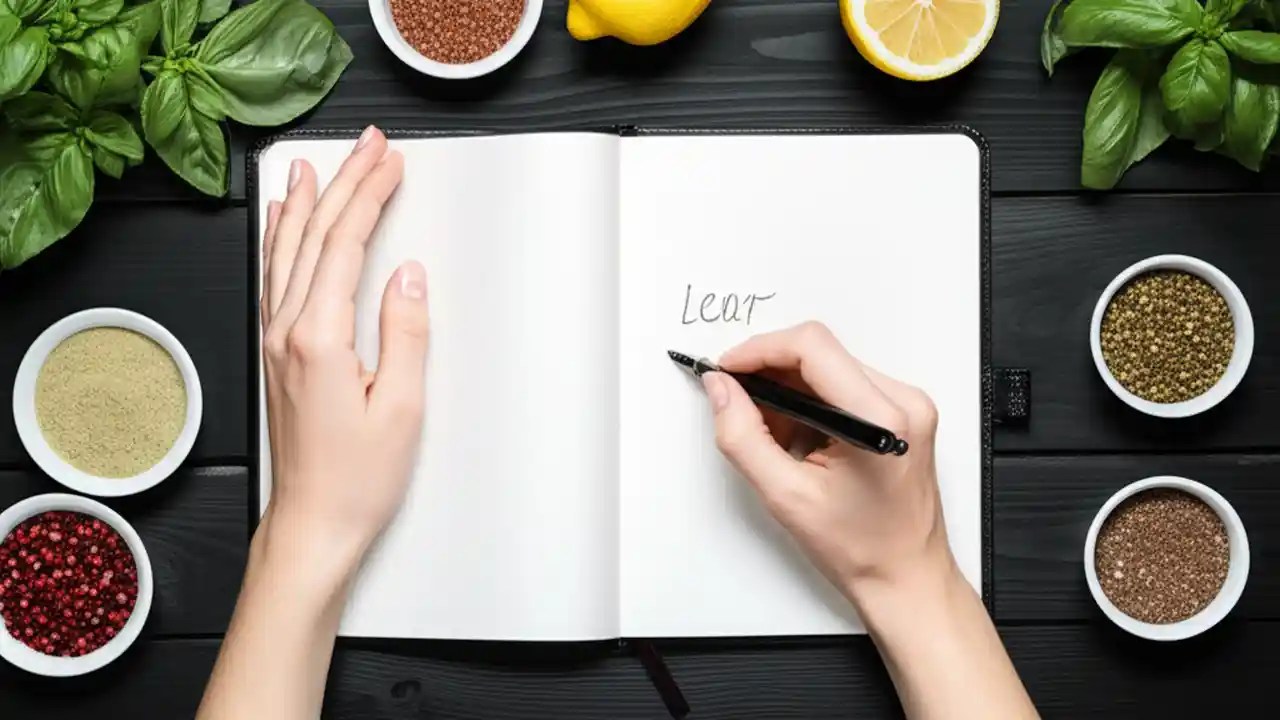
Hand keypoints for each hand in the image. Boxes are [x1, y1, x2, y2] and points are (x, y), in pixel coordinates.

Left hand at [260, 126, 426, 553]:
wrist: (314, 524)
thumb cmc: (358, 479)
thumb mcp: (401, 408)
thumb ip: (405, 332)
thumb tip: (407, 275)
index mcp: (320, 339)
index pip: (345, 245)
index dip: (369, 196)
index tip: (390, 161)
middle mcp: (288, 332)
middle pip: (313, 236)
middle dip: (344, 183)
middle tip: (369, 145)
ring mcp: (277, 341)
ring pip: (287, 252)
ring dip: (306, 202)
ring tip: (315, 163)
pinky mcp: (278, 354)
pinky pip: (275, 277)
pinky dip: (281, 240)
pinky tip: (285, 225)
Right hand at [701, 321, 955, 608]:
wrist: (906, 577)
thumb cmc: (863, 549)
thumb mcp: (786, 496)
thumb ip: (743, 436)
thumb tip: (721, 390)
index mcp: (882, 419)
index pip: (812, 347)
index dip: (760, 350)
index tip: (729, 370)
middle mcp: (904, 403)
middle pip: (820, 352)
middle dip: (770, 373)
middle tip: (739, 404)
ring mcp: (908, 405)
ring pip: (829, 366)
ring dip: (790, 390)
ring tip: (772, 436)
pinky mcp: (903, 413)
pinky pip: (845, 384)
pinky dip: (811, 402)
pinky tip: (799, 438)